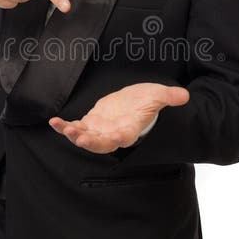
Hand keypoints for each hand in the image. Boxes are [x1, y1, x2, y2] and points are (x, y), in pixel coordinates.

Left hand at [49, 83, 189, 153]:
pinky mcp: (90, 123)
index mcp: (129, 130)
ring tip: (62, 126)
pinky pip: (75, 127)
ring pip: (84, 137)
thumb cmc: (147, 100)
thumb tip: (184, 95)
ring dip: (72, 134)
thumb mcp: (158, 95)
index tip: (104, 137)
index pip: (121, 138)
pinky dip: (65, 127)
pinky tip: (54, 122)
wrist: (135, 101)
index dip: (112, 139)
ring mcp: (100, 130)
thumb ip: (169, 96)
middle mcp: (113, 134)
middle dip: (89, 142)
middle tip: (78, 136)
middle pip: (100, 144)